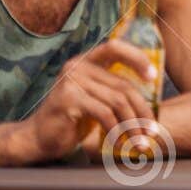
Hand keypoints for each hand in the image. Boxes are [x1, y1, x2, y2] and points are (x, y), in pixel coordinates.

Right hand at [20, 40, 161, 162]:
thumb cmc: (71, 120)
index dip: (137, 58)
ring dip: (132, 124)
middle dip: (142, 110)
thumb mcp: (94, 98)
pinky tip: (118, 142)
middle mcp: (77, 66)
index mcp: (85, 61)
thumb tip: (151, 98)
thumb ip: (114, 90)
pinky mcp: (68, 100)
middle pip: (123, 85)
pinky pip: (105, 113)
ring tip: (139, 141)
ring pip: (117, 101)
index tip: (153, 76)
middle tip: (151, 130)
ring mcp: (71, 82)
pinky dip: (116, 130)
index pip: (115, 47)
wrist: (37, 138)